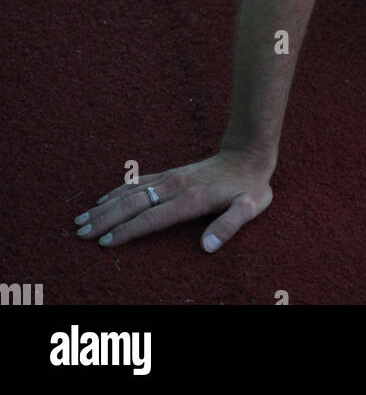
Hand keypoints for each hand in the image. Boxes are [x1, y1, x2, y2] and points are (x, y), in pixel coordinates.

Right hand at [73, 150, 274, 251]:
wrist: (248, 154)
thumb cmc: (249, 186)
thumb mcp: (249, 208)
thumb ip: (229, 226)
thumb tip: (208, 247)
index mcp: (191, 200)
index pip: (152, 218)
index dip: (128, 231)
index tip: (105, 243)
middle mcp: (175, 187)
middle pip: (133, 204)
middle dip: (105, 220)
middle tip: (80, 233)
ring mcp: (170, 179)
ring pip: (130, 193)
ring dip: (105, 206)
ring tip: (81, 219)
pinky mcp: (169, 174)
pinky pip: (138, 183)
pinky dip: (117, 191)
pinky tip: (103, 200)